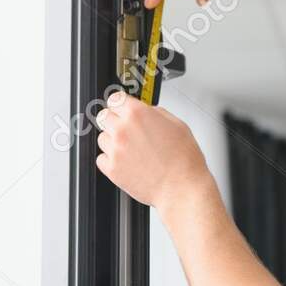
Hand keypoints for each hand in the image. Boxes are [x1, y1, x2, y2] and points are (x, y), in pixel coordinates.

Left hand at [93, 91, 211, 208]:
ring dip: (112, 141)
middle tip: (127, 130)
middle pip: (104, 117)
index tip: (122, 109)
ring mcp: (115, 149)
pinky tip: (126, 162)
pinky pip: (101, 158)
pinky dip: (110, 160)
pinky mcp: (111, 168)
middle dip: (114, 121)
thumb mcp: (176, 124)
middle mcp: (122, 129)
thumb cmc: (183, 160)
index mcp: (137, 114)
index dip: (120, 105)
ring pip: (102, 138)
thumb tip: (146, 112)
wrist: (181, 187)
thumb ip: (155, 113)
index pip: (115, 99)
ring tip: (131, 150)